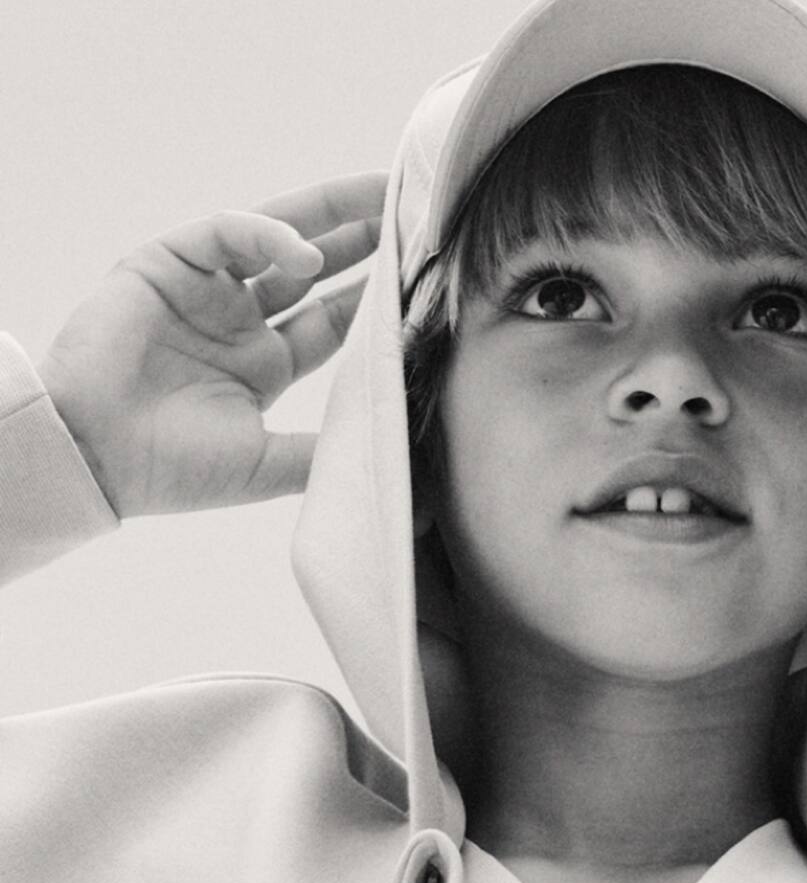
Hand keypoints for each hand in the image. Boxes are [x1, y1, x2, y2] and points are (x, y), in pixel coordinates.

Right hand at [38, 173, 386, 516]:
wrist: (95, 458)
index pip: (334, 320)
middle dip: (364, 240)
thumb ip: (328, 453)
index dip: (378, 298)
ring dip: (330, 219)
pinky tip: (304, 253)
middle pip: (316, 269)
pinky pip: (226, 231)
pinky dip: (267, 234)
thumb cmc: (174, 471)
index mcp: (264, 366)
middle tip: (417, 215)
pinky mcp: (167, 261)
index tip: (426, 281)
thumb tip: (402, 469)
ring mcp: (204, 290)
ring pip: (277, 237)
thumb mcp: (271, 465)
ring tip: (383, 202)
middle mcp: (238, 322)